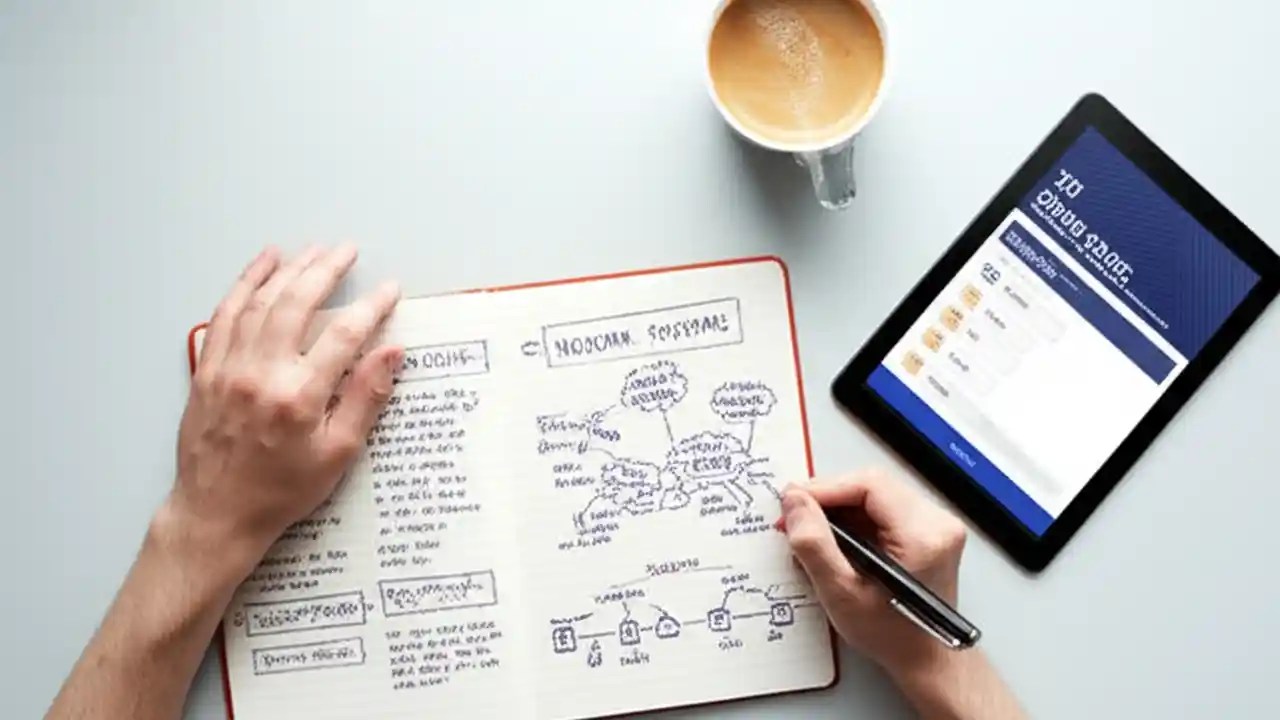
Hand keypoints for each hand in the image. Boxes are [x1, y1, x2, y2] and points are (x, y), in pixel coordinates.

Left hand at [164, 245, 402, 576]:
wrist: (217, 513)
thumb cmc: (282, 490)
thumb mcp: (338, 454)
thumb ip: (366, 399)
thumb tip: (392, 353)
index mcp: (299, 397)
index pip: (344, 335)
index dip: (370, 307)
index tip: (389, 291)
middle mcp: (261, 374)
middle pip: (297, 304)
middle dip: (326, 270)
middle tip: (348, 250)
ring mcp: (229, 368)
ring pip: (260, 302)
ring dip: (288, 270)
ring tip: (313, 251)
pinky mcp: (207, 369)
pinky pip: (226, 314)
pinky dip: (245, 284)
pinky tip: (262, 265)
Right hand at [780, 469, 967, 678]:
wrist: (927, 659)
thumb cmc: (892, 636)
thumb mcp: (841, 594)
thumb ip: (815, 545)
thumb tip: (794, 502)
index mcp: (923, 536)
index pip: (869, 485)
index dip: (824, 488)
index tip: (792, 501)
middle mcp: (937, 523)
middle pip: (872, 486)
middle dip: (828, 497)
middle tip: (795, 516)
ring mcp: (936, 524)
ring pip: (875, 494)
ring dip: (839, 507)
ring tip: (810, 529)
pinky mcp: (927, 530)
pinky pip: (883, 507)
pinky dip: (853, 517)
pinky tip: (834, 537)